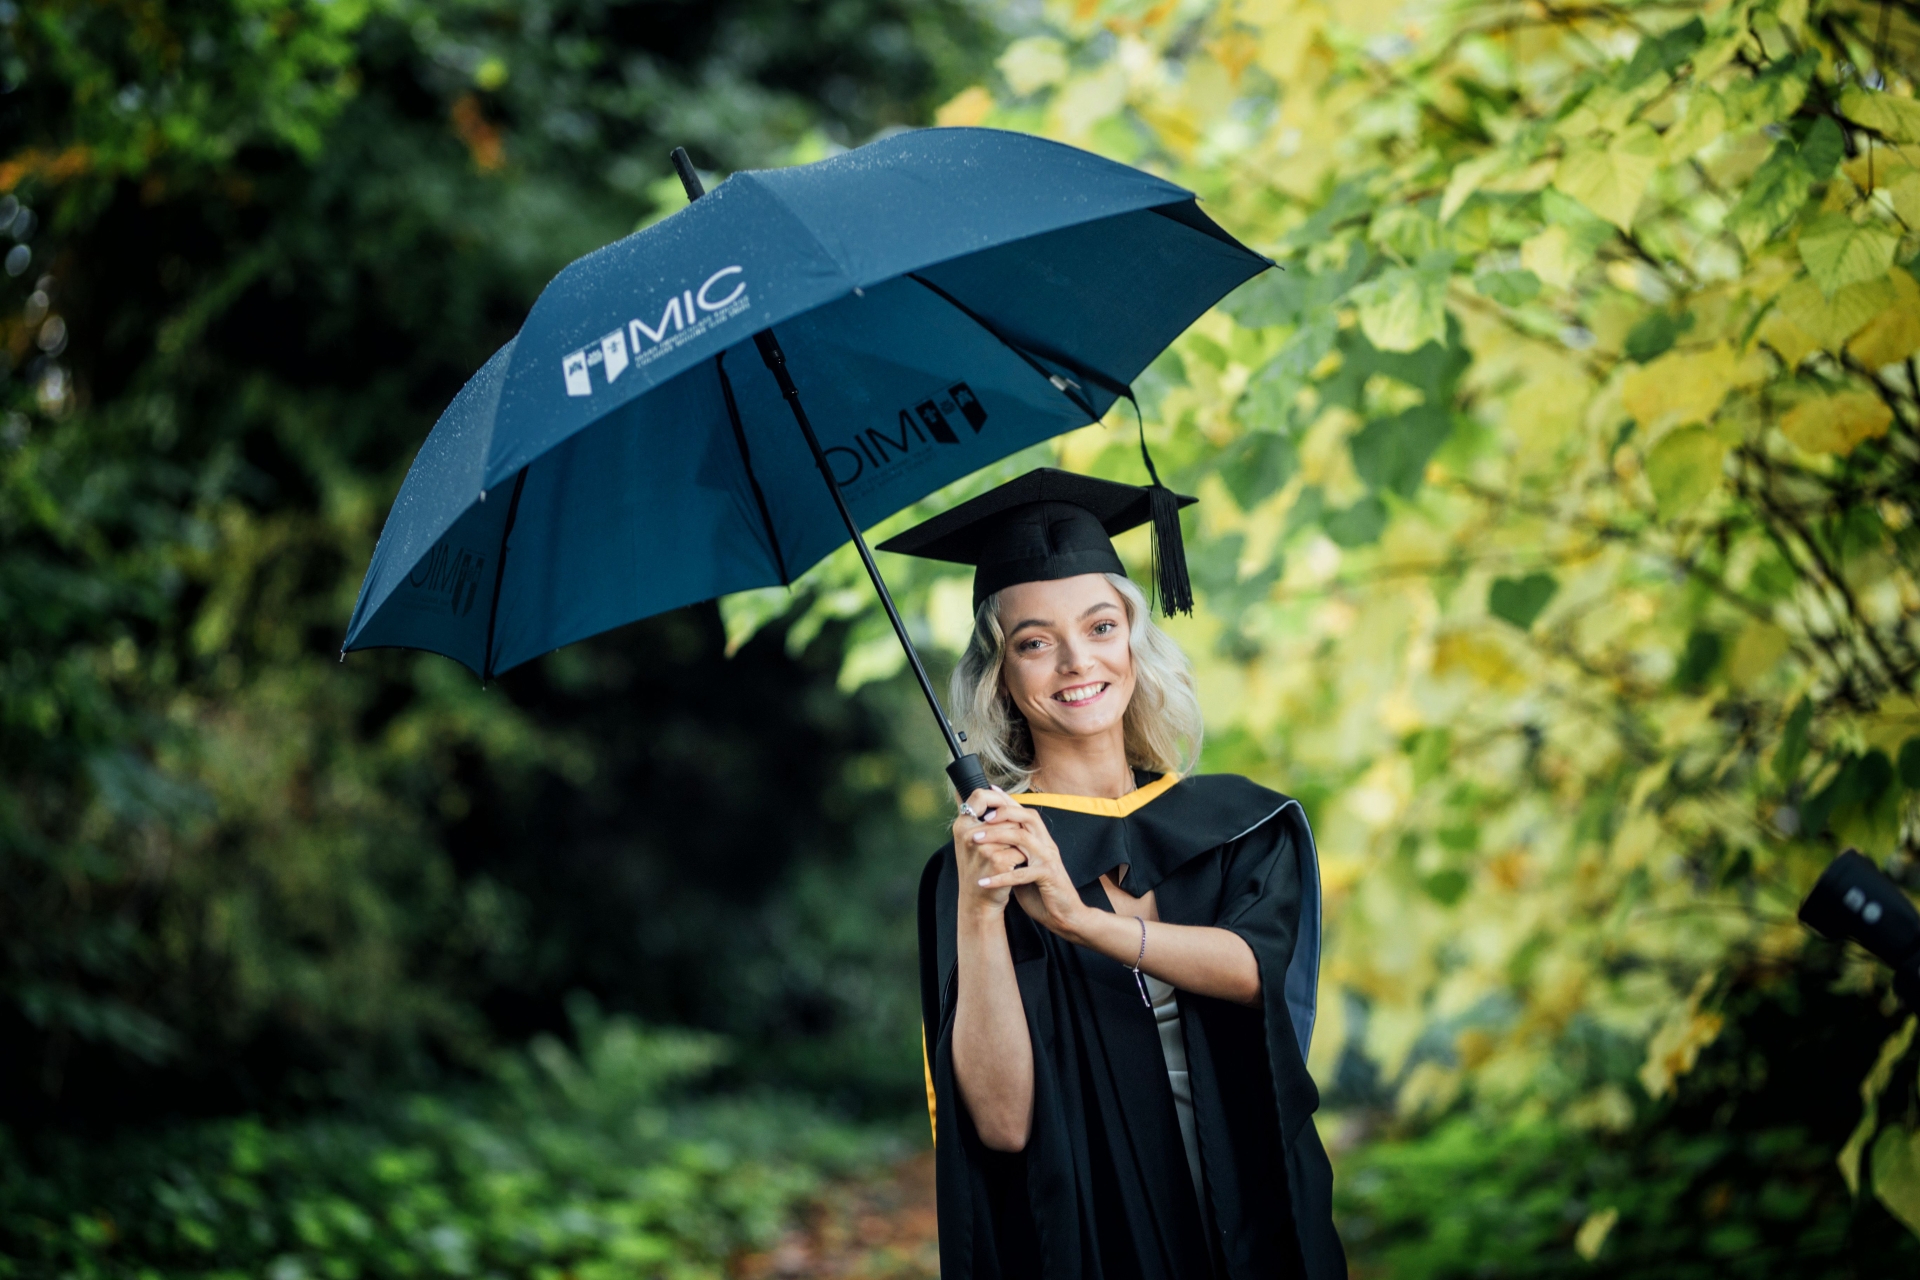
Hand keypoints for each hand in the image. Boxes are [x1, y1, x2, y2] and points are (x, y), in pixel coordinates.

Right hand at [953, 788, 1026, 918]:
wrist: (978, 900)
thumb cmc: (978, 867)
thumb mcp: (972, 840)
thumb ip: (981, 816)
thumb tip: (992, 787)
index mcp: (962, 825)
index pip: (980, 795)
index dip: (996, 797)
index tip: (1006, 806)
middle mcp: (969, 834)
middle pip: (1005, 816)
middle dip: (1015, 828)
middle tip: (1012, 844)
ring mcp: (983, 848)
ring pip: (1016, 832)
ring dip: (1020, 844)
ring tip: (1013, 856)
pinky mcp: (998, 861)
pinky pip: (1021, 850)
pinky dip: (1023, 859)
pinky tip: (1015, 867)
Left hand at [966, 790, 1088, 942]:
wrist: (1066, 915)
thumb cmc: (1043, 893)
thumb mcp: (1024, 868)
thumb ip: (1012, 854)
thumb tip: (990, 845)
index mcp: (1041, 841)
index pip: (1025, 813)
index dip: (1008, 800)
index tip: (989, 790)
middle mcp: (1046, 845)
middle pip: (1027, 817)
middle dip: (1002, 813)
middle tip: (980, 817)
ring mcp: (1048, 859)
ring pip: (1022, 838)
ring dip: (996, 836)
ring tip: (975, 840)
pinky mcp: (1049, 877)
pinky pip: (1022, 873)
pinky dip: (1001, 877)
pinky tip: (984, 882)